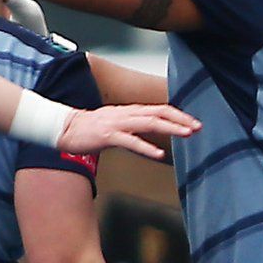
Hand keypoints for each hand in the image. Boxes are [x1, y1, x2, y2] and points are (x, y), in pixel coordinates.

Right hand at [59, 104, 198, 160]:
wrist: (65, 128)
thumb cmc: (90, 128)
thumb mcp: (116, 123)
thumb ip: (134, 126)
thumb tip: (151, 129)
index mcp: (129, 111)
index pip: (159, 109)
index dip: (178, 115)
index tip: (193, 123)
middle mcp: (126, 114)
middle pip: (159, 112)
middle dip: (180, 119)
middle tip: (197, 127)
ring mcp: (117, 124)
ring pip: (149, 123)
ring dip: (170, 128)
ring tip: (186, 134)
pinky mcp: (108, 136)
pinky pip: (130, 141)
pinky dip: (146, 147)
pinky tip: (159, 153)